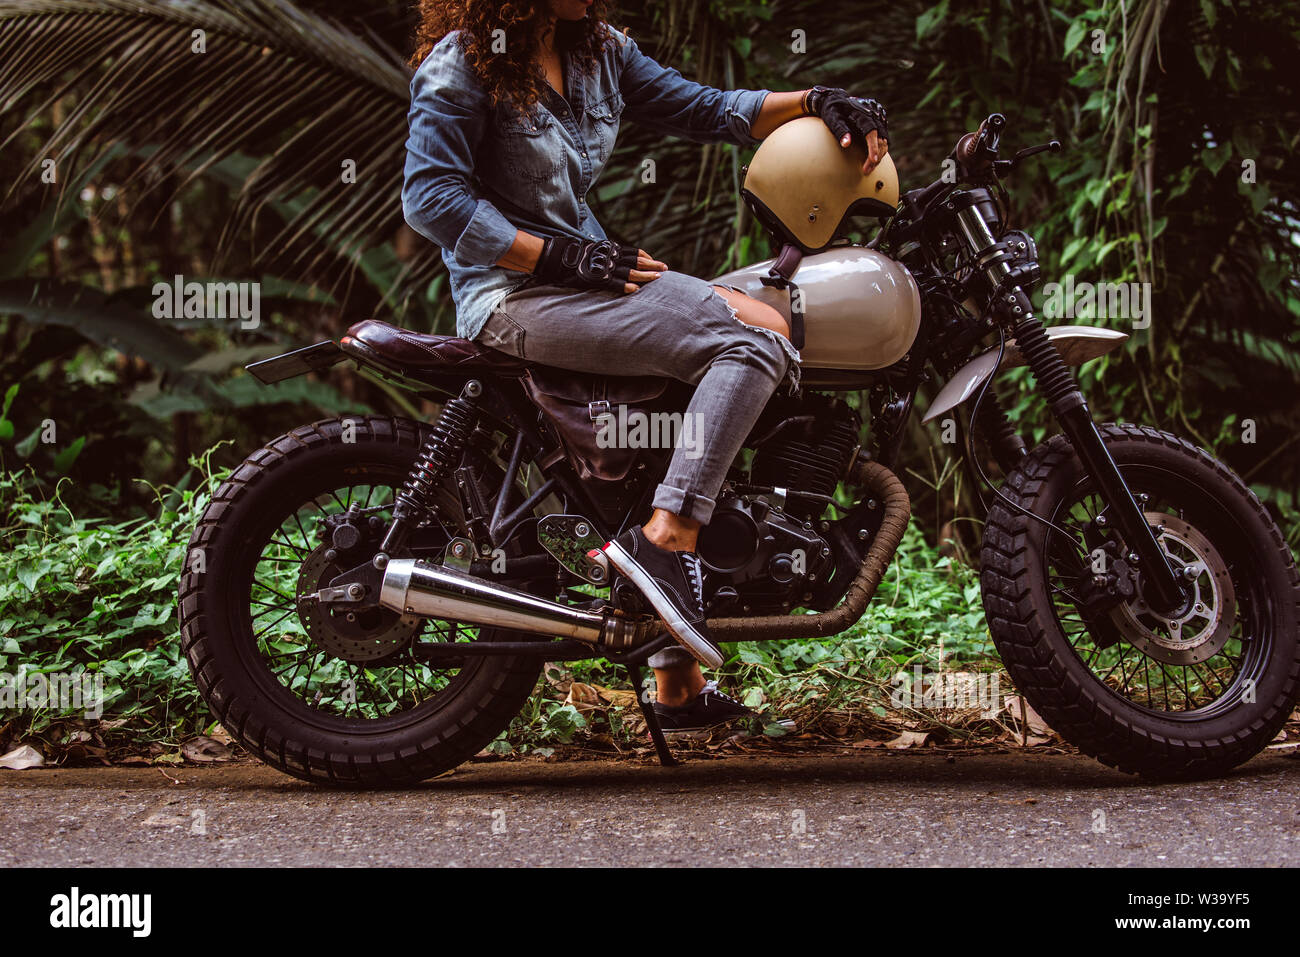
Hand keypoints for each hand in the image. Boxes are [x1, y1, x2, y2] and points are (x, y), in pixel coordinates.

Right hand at [534, 237, 666, 293]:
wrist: (558, 257)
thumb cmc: (574, 256)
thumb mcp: (593, 251)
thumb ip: (604, 255)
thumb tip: (612, 258)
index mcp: (610, 249)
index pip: (632, 252)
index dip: (644, 257)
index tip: (654, 260)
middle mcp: (610, 257)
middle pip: (636, 261)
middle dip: (652, 266)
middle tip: (665, 269)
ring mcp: (605, 268)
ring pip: (630, 272)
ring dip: (645, 276)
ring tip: (658, 279)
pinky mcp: (597, 279)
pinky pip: (614, 284)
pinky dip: (625, 286)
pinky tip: (636, 290)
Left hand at [805, 86, 889, 173]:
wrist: (836, 99)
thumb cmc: (832, 110)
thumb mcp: (832, 119)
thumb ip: (840, 130)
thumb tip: (846, 144)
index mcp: (862, 112)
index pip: (871, 131)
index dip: (873, 146)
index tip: (873, 160)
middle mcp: (873, 114)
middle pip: (881, 138)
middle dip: (876, 156)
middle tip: (866, 170)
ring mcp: (878, 118)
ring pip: (884, 140)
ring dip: (879, 155)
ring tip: (868, 168)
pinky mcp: (878, 122)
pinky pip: (883, 138)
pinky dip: (879, 149)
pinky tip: (871, 159)